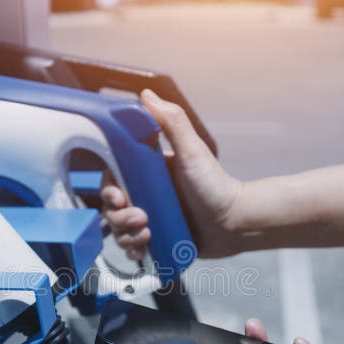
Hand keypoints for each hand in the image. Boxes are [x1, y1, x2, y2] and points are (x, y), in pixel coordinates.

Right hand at [101, 89, 243, 258]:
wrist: (235, 223)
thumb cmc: (216, 185)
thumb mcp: (193, 151)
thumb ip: (172, 122)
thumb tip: (146, 95)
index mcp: (147, 173)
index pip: (113, 179)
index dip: (109, 189)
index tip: (118, 195)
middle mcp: (145, 196)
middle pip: (112, 208)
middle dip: (119, 216)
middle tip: (140, 217)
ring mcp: (150, 219)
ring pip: (119, 230)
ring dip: (126, 234)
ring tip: (147, 233)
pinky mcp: (157, 241)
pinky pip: (132, 248)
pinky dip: (133, 249)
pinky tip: (146, 246)